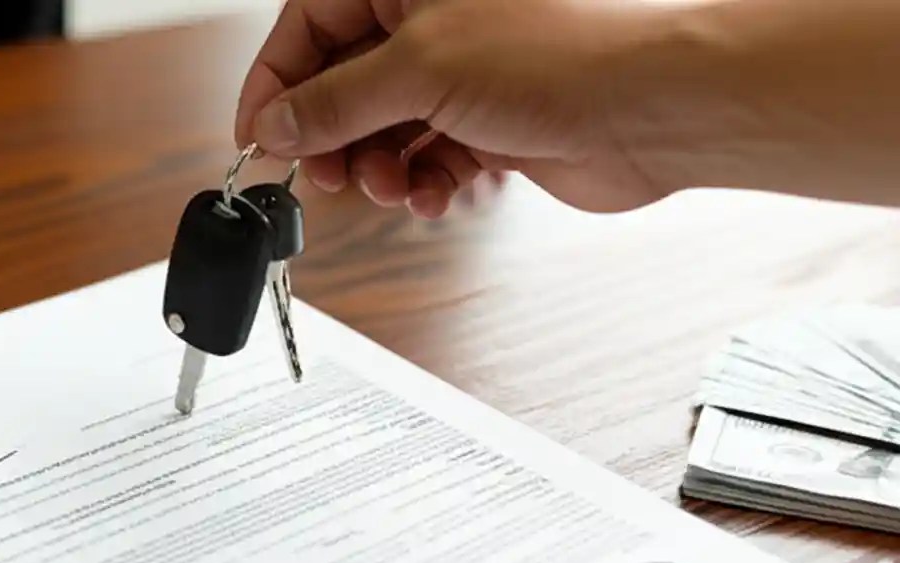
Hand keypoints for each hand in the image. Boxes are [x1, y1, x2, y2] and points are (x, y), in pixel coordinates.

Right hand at [234, 0, 681, 216]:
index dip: (276, 83)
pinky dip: (424, 182)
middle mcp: (431, 20)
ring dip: (377, 167)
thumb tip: (273, 125)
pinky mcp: (488, 122)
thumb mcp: (418, 70)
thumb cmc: (557, 54)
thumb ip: (333, 102)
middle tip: (325, 177)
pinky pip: (428, 157)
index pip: (310, 23)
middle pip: (343, 82)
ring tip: (391, 188)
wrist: (652, 107)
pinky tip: (435, 196)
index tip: (257, 138)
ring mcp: (461, 73)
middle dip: (331, 137)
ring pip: (383, 128)